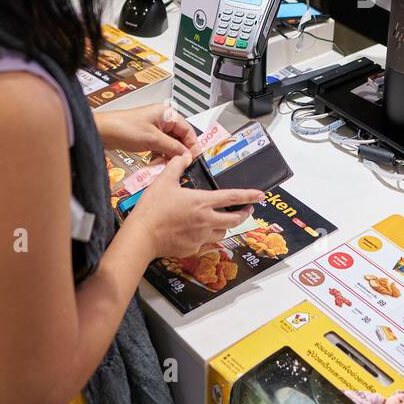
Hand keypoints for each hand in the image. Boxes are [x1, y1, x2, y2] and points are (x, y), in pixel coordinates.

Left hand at [95, 102, 198, 157]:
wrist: (102, 132)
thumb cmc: (124, 128)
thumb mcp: (153, 139)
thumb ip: (173, 147)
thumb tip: (187, 154)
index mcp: (166, 113)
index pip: (187, 129)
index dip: (192, 144)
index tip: (195, 157)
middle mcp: (161, 119)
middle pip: (179, 137)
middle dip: (179, 151)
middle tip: (181, 163)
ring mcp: (153, 128)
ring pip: (169, 144)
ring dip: (168, 154)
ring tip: (165, 163)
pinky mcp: (146, 136)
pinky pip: (159, 147)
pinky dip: (159, 154)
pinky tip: (156, 161)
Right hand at [126, 153, 264, 257]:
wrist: (142, 236)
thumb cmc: (152, 209)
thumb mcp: (163, 181)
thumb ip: (176, 166)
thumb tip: (184, 155)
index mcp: (201, 202)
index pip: (232, 197)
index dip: (249, 196)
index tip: (261, 196)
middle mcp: (206, 220)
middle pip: (234, 219)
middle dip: (244, 214)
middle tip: (247, 209)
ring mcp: (200, 236)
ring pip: (223, 232)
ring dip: (227, 225)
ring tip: (224, 220)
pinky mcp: (193, 248)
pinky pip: (207, 243)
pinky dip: (208, 236)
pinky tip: (201, 233)